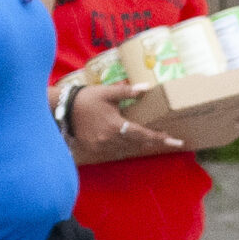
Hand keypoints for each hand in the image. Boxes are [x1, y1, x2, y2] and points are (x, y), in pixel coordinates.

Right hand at [68, 82, 182, 162]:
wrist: (63, 109)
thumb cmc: (87, 99)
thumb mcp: (107, 92)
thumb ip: (127, 92)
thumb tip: (147, 88)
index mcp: (115, 125)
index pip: (142, 134)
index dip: (159, 138)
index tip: (175, 141)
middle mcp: (109, 139)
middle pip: (137, 144)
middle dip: (153, 141)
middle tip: (168, 139)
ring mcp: (101, 146)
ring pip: (127, 149)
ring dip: (140, 145)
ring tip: (152, 139)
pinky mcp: (94, 148)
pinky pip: (115, 151)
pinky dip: (125, 147)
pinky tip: (130, 141)